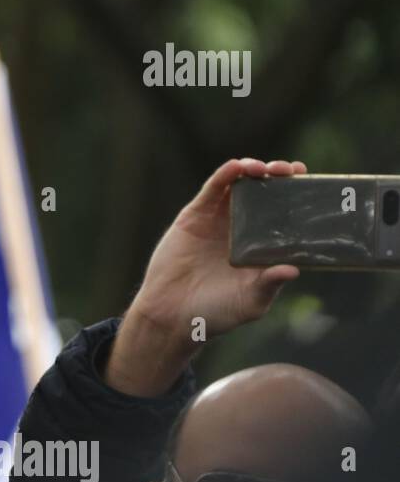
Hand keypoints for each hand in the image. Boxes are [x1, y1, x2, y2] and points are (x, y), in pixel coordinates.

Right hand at [103, 158, 305, 396]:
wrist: (172, 314)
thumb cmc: (215, 313)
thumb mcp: (250, 302)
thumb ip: (270, 285)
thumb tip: (294, 270)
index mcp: (261, 248)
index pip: (285, 215)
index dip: (298, 197)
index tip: (311, 185)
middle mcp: (242, 230)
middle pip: (265, 193)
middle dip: (279, 177)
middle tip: (290, 171)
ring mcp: (218, 221)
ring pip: (239, 186)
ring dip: (254, 169)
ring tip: (264, 168)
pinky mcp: (195, 217)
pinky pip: (212, 190)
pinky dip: (225, 175)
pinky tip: (237, 167)